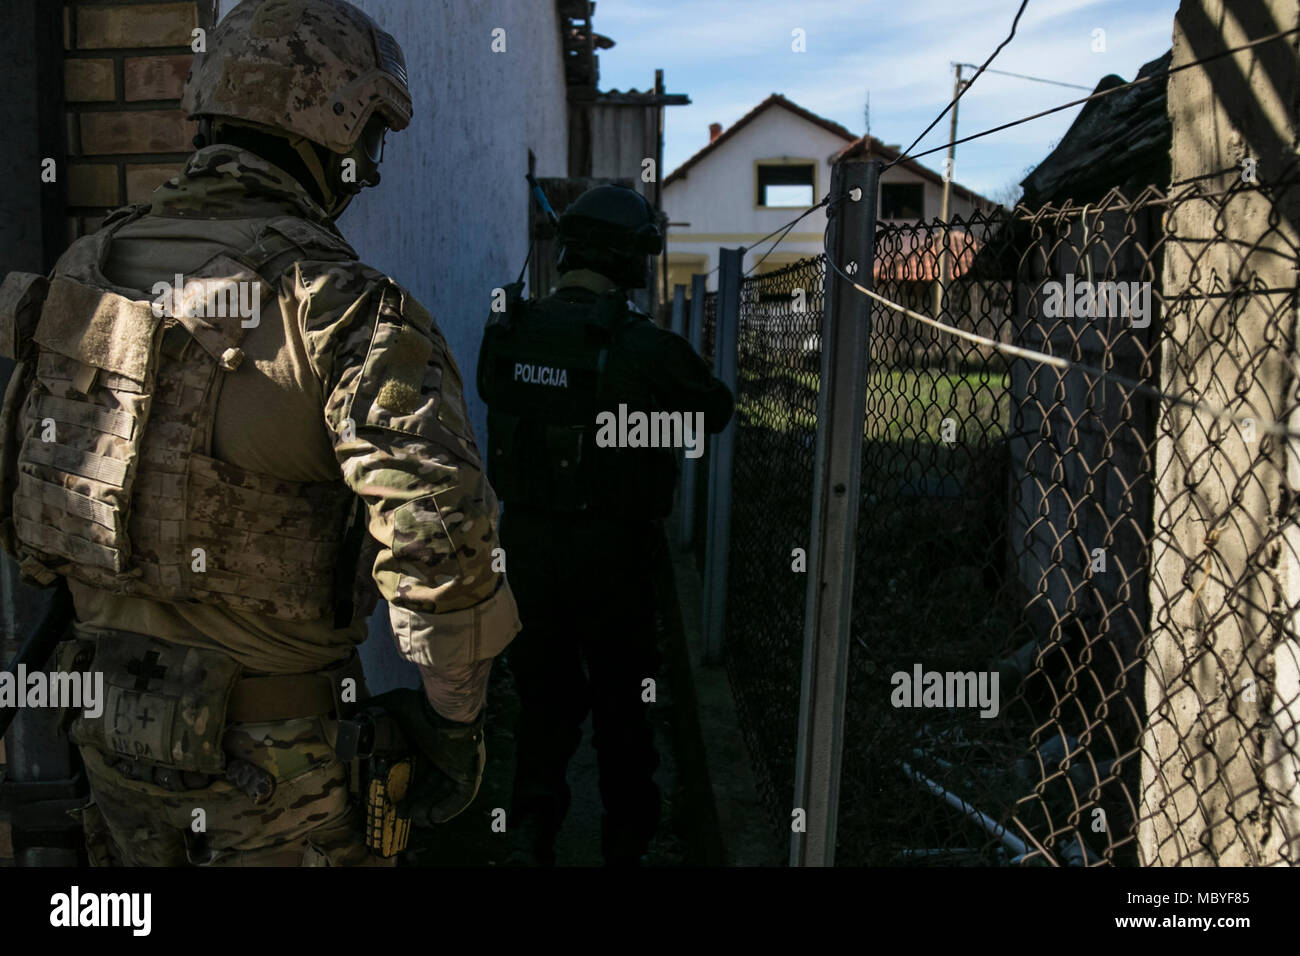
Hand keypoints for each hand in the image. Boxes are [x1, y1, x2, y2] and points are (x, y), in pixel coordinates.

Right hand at [363, 688, 484, 823]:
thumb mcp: (391, 705)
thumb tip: (348, 716)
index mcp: (432, 742)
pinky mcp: (470, 773)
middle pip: (431, 785)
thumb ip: (370, 708)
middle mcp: (447, 755)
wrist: (447, 711)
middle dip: (416, 801)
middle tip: (400, 813)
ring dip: (428, 807)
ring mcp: (460, 765)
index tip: (393, 798)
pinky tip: (432, 818)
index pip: (420, 769)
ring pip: (444, 794)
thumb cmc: (423, 707)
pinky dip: (447, 809)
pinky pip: (460, 797)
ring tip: (412, 818)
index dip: (408, 785)